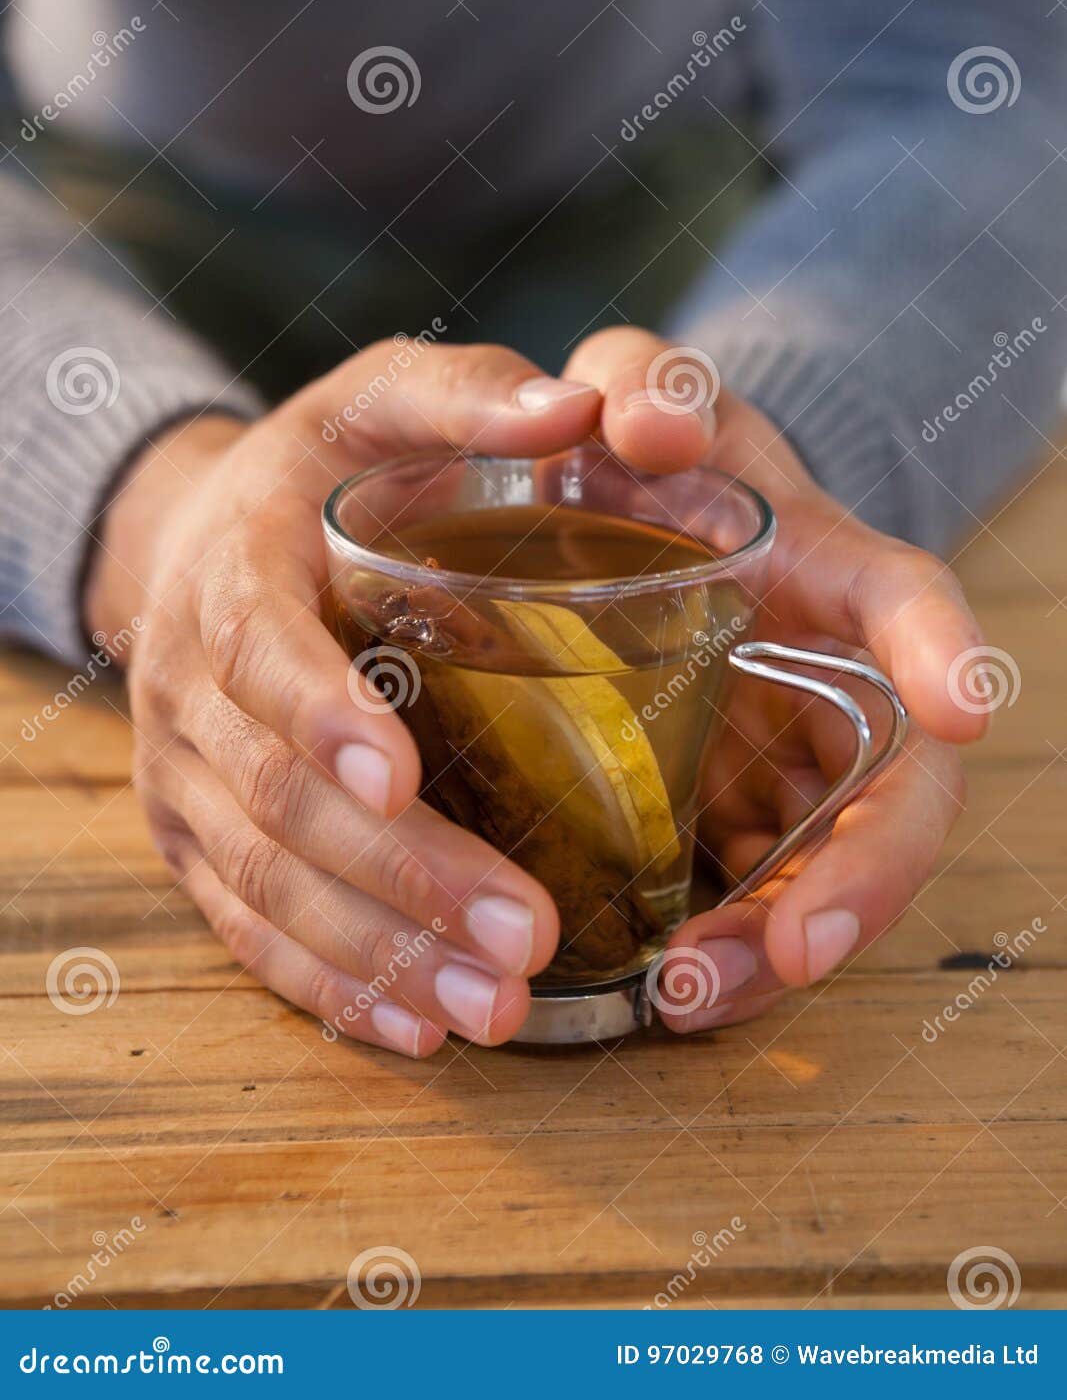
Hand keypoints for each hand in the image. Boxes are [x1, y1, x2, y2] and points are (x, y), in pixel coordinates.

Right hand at [87, 344, 619, 1056]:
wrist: (206, 538)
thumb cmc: (320, 470)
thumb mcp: (380, 402)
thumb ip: (468, 395)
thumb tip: (582, 406)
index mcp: (228, 568)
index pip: (254, 647)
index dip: (316, 714)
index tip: (398, 773)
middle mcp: (184, 682)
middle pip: (271, 798)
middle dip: (395, 872)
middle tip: (519, 932)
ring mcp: (183, 775)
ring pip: (264, 883)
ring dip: (377, 954)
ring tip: (495, 1007)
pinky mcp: (197, 841)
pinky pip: (248, 929)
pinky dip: (331, 987)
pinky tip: (420, 1029)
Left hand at [562, 327, 983, 1033]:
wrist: (629, 510)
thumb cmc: (649, 440)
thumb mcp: (643, 385)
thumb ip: (646, 377)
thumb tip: (644, 421)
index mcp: (828, 565)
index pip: (908, 598)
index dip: (943, 645)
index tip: (967, 703)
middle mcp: (836, 668)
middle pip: (895, 790)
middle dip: (858, 879)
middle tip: (789, 954)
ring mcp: (792, 743)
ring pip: (829, 863)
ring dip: (780, 944)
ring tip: (692, 999)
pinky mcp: (738, 796)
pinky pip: (758, 886)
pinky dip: (729, 945)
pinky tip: (667, 993)